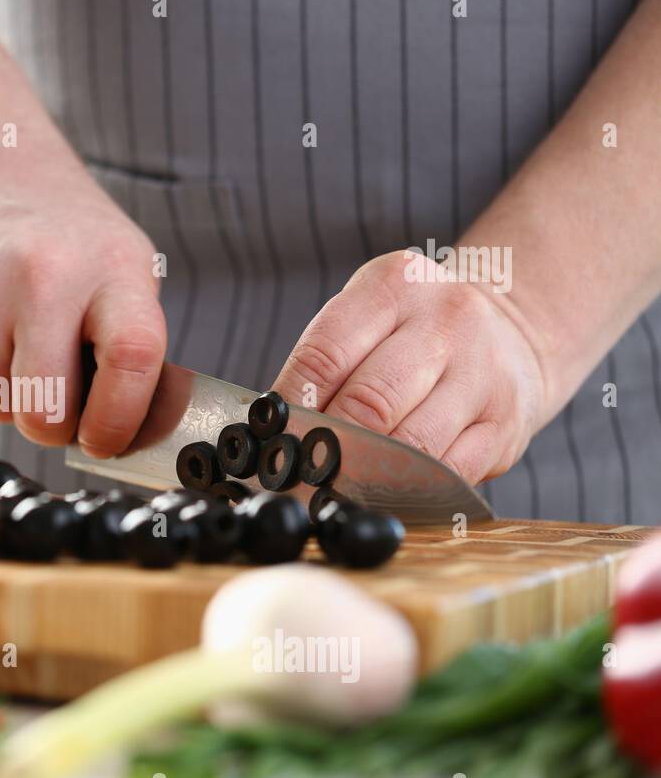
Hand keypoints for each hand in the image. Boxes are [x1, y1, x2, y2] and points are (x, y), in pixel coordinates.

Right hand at [0, 151, 165, 456]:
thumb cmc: (66, 234)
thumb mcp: (123, 268)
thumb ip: (131, 346)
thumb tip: (130, 435)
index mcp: (111, 269)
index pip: (131, 360)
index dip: (118, 420)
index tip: (105, 439)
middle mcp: (44, 275)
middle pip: (44, 408)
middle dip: (51, 426)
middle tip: (56, 404)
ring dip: (6, 401)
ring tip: (17, 355)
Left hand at [272, 251, 548, 483]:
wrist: (512, 334)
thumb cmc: (413, 332)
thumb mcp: (368, 316)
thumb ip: (324, 362)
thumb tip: (273, 429)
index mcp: (395, 284)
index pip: (325, 354)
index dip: (289, 406)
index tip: (266, 439)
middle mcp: (447, 321)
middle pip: (368, 402)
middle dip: (325, 446)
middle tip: (294, 475)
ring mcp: (484, 373)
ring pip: (410, 445)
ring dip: (363, 476)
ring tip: (330, 491)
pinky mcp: (505, 425)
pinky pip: (445, 473)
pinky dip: (407, 491)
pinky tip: (380, 494)